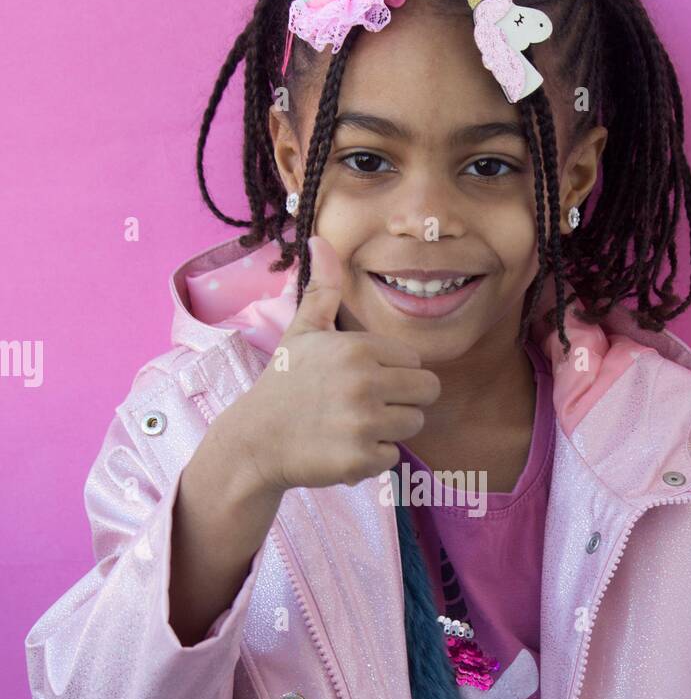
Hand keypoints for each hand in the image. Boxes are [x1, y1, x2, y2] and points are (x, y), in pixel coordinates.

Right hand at [214, 235, 441, 494]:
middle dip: (402, 399)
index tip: (361, 379)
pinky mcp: (360, 459)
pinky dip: (372, 457)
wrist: (255, 441)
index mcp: (358, 348)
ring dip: (389, 429)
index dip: (393, 372)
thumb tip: (321, 240)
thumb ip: (323, 290)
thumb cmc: (284, 383)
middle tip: (366, 404)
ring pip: (413, 424)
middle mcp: (365, 383)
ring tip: (353, 425)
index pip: (414, 361)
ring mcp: (363, 423)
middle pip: (427, 391)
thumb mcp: (302, 332)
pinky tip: (343, 447)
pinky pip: (393, 456)